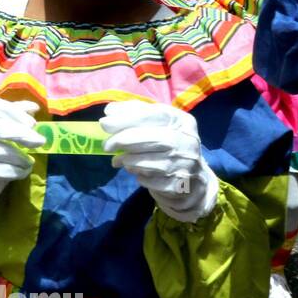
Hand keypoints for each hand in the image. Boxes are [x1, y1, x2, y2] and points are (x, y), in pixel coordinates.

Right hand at [0, 97, 43, 203]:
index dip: (14, 112)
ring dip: (25, 159)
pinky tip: (20, 170)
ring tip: (28, 160)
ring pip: (7, 153)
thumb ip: (16, 113)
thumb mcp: (1, 124)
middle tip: (41, 141)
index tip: (32, 123)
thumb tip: (34, 107)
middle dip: (24, 134)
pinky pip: (9, 170)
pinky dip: (21, 171)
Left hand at [100, 100, 218, 223]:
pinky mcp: (177, 185)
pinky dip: (137, 175)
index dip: (128, 118)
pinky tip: (135, 171)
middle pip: (153, 137)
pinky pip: (148, 180)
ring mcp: (184, 165)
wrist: (192, 181)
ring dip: (127, 160)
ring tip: (118, 160)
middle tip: (106, 145)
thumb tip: (110, 112)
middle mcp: (187, 142)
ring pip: (148, 161)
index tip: (105, 122)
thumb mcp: (158, 126)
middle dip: (124, 139)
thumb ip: (135, 114)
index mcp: (182, 122)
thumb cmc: (168, 146)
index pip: (156, 114)